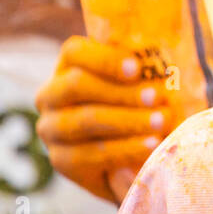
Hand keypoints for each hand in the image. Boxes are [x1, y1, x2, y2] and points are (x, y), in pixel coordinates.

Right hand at [36, 34, 177, 203]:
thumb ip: (144, 66)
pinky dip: (124, 149)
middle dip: (121, 91)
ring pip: (86, 120)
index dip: (104, 58)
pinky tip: (150, 146)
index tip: (136, 68)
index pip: (74, 52)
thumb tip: (156, 52)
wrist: (129, 154)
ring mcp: (51, 129)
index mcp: (68, 65)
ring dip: (128, 121)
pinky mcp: (61, 161)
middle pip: (77, 84)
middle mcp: (51, 95)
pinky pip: (91, 154)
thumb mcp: (142, 80)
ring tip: (161, 122)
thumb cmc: (140, 103)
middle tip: (158, 97)